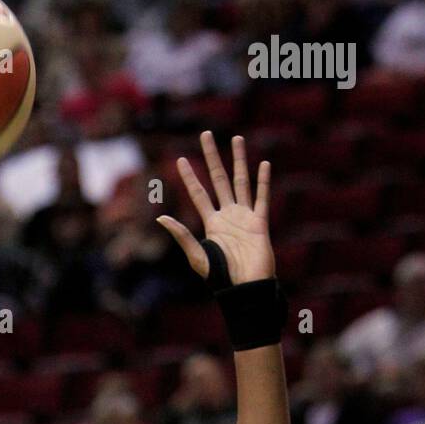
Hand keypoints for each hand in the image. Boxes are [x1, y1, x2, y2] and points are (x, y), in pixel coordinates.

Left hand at [158, 132, 274, 284]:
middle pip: (218, 179)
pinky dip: (263, 181)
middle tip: (206, 134)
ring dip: (239, 159)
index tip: (180, 160)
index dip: (189, 177)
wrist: (245, 288)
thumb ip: (182, 235)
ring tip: (236, 138)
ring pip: (241, 181)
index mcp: (211, 223)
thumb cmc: (220, 278)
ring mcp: (244, 216)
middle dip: (212, 157)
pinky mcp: (260, 222)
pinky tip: (263, 164)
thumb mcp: (197, 256)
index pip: (198, 194)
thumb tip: (161, 218)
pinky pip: (262, 198)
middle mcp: (227, 215)